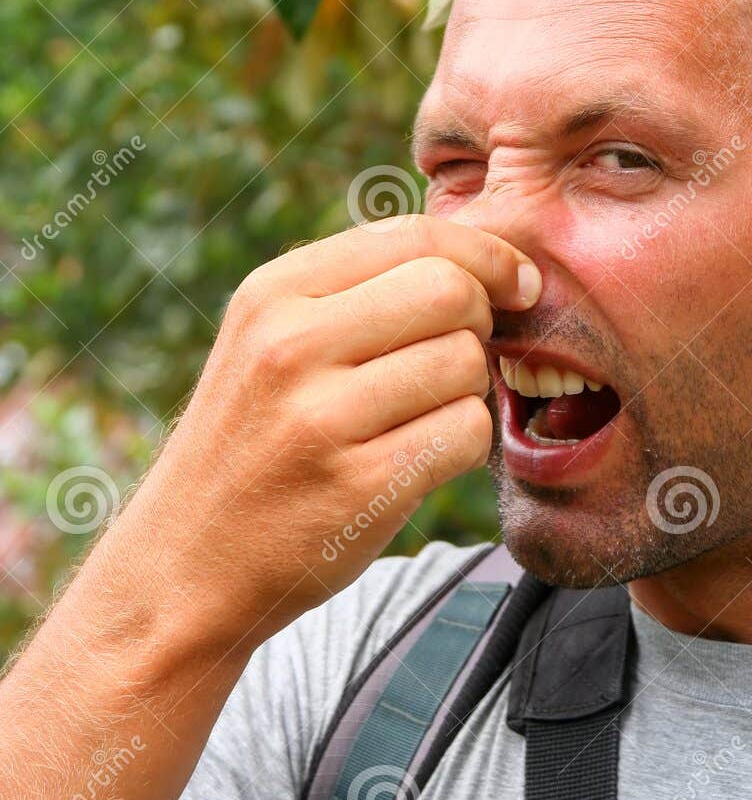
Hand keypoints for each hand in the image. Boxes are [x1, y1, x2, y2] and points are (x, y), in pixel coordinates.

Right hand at [119, 214, 539, 647]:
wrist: (186, 564)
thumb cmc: (256, 439)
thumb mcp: (273, 338)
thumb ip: (364, 288)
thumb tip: (495, 260)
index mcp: (273, 292)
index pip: (414, 235)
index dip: (486, 254)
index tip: (517, 282)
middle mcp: (290, 345)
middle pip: (451, 291)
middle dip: (480, 321)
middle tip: (458, 356)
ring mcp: (322, 418)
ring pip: (465, 363)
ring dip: (468, 389)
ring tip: (421, 413)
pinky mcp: (360, 487)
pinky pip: (466, 432)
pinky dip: (463, 443)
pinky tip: (419, 456)